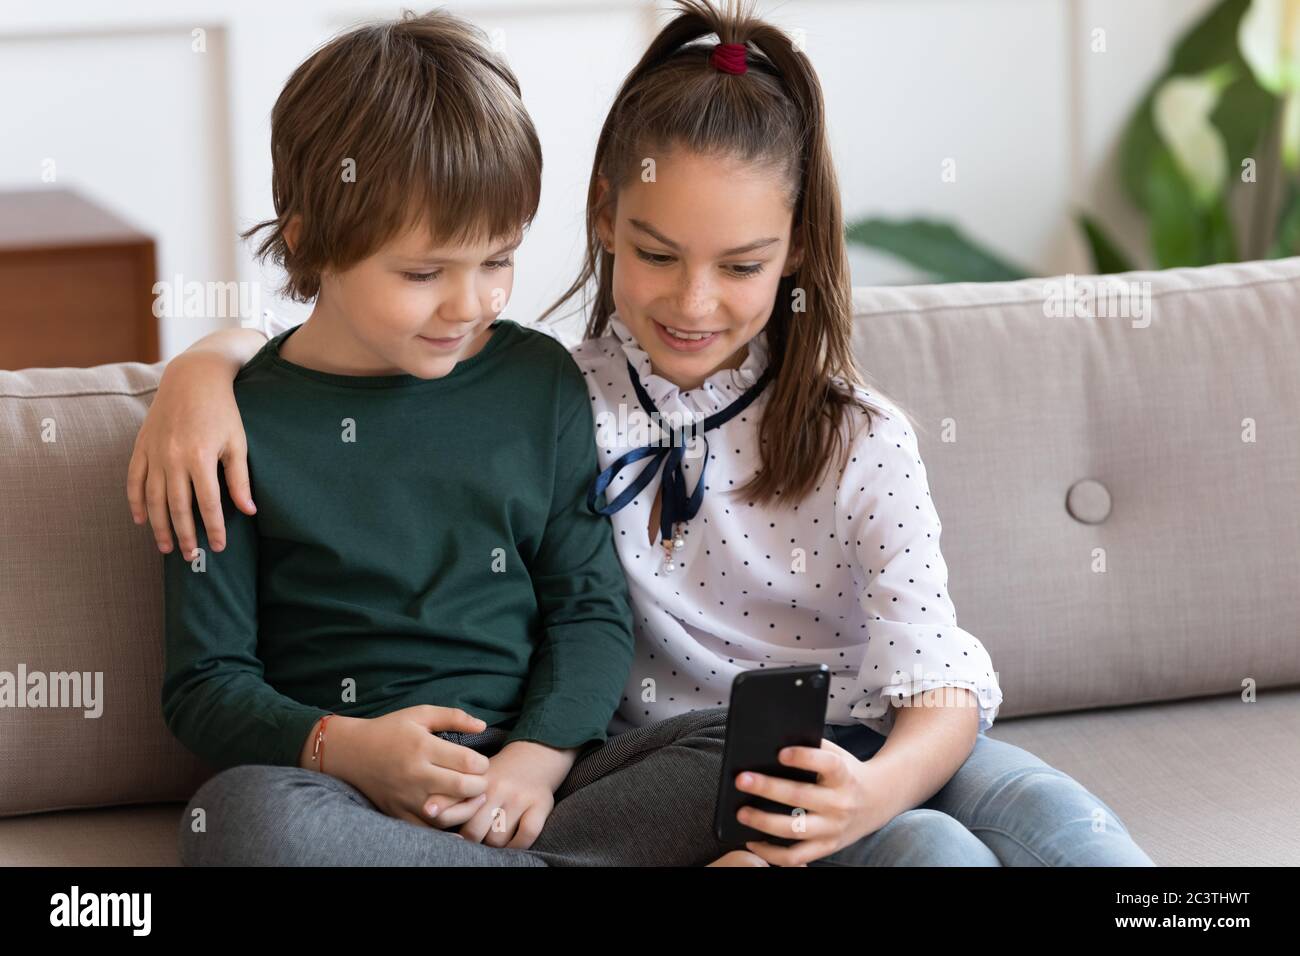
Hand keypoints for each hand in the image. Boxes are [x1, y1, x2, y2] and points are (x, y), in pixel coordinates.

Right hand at [127, 343, 257, 556]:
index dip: (214, 528)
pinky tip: (141, 520)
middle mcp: (173, 458)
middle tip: (191, 557)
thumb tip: (249, 511)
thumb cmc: (223, 411)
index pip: (207, 504)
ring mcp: (154, 452)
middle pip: (178, 507)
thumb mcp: (238, 443)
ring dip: (159, 526)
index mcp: (201, 457)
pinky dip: (135, 502)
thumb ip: (240, 479)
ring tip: (166, 548)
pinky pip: (134, 480)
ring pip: (152, 498)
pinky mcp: (141, 446)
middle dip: (185, 535)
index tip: (218, 548)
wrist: (193, 378)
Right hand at [333, 706, 492, 828]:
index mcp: (423, 747)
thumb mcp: (420, 714)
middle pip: (463, 787)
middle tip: (480, 781)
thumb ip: (453, 717)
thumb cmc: (389, 730)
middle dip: (480, 785)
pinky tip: (455, 819)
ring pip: (447, 813)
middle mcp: (415, 774)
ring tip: (472, 798)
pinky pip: (426, 829)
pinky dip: (444, 829)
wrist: (351, 752)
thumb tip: (483, 726)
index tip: (480, 763)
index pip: (467, 762)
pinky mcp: (398, 812)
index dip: (482, 764)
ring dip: (467, 808)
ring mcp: (406, 797)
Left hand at [425, 740, 575, 849]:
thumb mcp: (474, 777)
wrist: (537, 753)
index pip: (454, 809)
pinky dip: (517, 845)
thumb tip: (426, 810)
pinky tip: (513, 842)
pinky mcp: (541, 805)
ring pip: (498, 839)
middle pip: (474, 831)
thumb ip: (451, 794)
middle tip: (475, 835)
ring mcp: (520, 797)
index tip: (445, 827)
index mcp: (478, 780)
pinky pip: (526, 835)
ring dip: (494, 844)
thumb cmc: (499, 774)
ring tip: (494, 835)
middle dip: (472, 839)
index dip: (446, 821)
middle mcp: (499, 788)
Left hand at [733, 737, 897, 866]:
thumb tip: (774, 741)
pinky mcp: (826, 847)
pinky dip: (772, 854)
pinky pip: (796, 856)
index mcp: (843, 775)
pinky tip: (752, 842)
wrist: (877, 802)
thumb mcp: (838, 755)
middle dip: (768, 788)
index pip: (827, 764)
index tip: (781, 753)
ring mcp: (832, 829)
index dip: (804, 758)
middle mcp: (839, 803)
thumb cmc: (846, 774)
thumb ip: (813, 747)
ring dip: (764, 822)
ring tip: (742, 812)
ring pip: (795, 829)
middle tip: (742, 780)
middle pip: (801, 796)